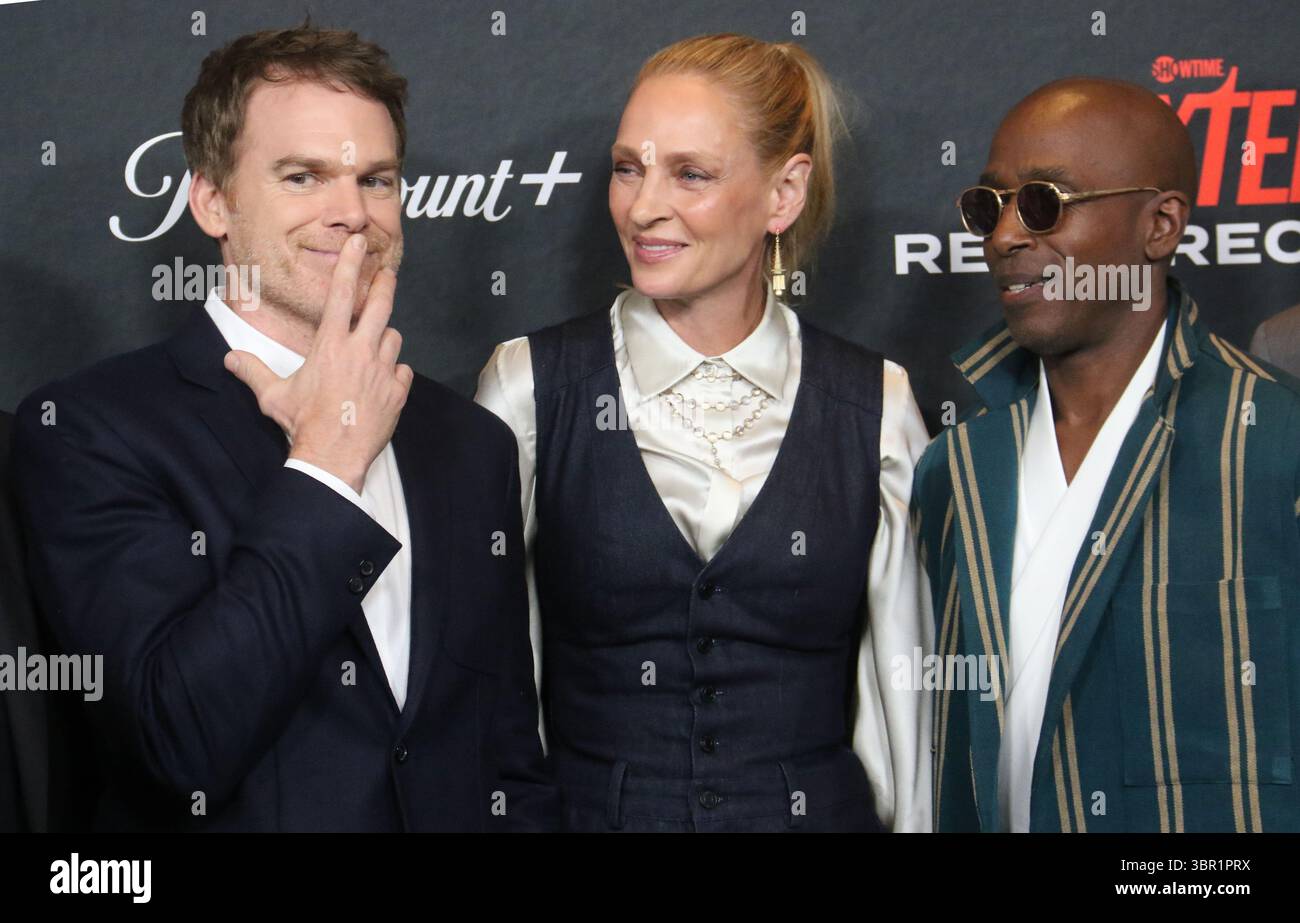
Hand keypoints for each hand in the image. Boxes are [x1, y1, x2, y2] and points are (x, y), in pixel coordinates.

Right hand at [224, 233, 412, 493]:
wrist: (332, 456)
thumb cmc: (303, 424)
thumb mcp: (273, 396)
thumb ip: (253, 371)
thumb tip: (230, 358)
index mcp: (330, 346)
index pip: (340, 294)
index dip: (349, 264)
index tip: (357, 243)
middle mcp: (360, 352)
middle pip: (380, 305)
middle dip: (384, 284)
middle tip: (386, 273)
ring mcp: (383, 371)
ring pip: (393, 338)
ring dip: (385, 339)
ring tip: (374, 349)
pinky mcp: (398, 392)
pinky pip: (403, 371)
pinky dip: (396, 373)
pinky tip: (384, 382)